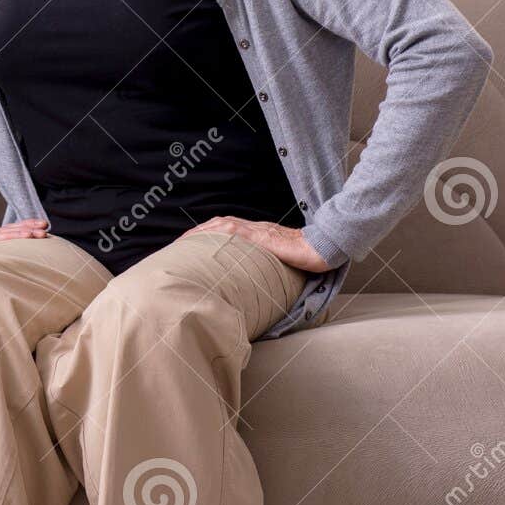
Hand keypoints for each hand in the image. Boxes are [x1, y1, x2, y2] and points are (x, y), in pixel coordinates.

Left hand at [182, 215, 329, 272]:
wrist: (326, 246)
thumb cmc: (307, 255)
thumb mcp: (280, 259)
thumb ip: (265, 263)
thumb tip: (253, 280)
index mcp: (258, 233)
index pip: (226, 229)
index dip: (206, 233)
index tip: (189, 242)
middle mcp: (256, 228)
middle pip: (220, 225)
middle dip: (198, 232)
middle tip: (179, 243)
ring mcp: (261, 231)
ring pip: (225, 226)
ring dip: (204, 231)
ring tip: (186, 241)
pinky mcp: (266, 237)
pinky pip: (241, 233)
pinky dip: (223, 233)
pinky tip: (210, 237)